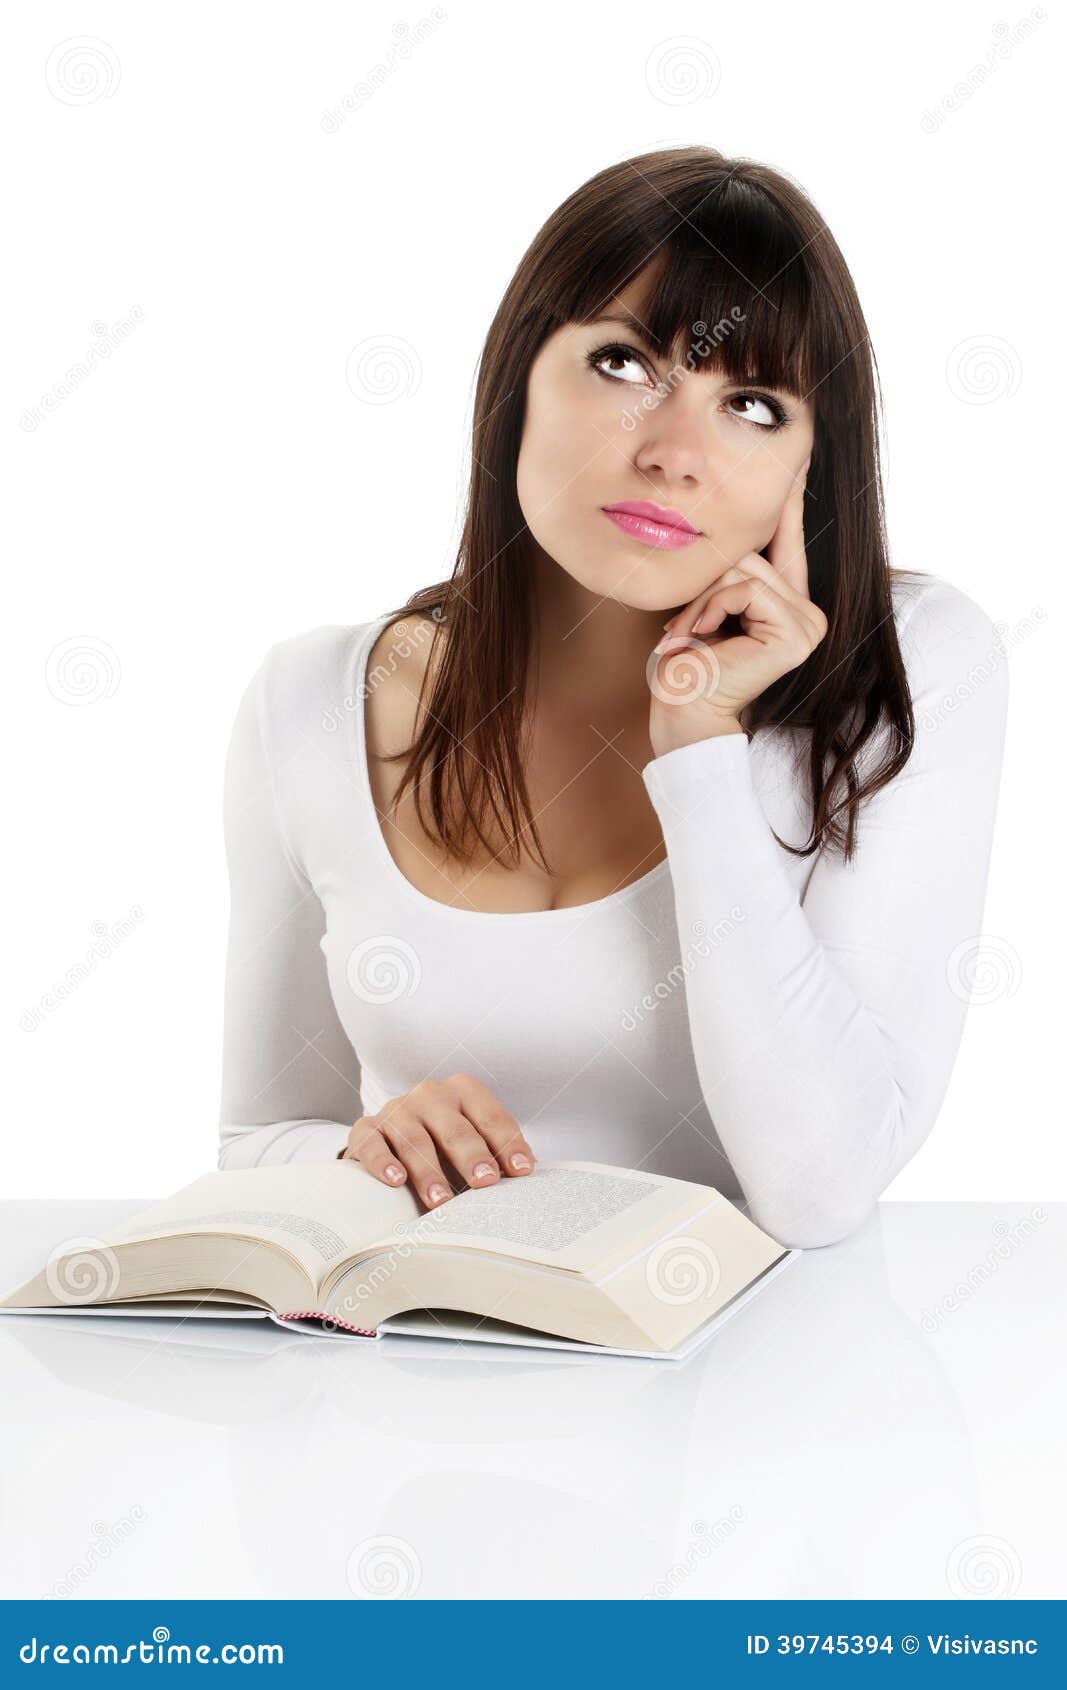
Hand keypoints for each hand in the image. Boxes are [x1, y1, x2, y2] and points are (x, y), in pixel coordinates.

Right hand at [338, 1073, 536, 1207]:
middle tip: (485, 1183)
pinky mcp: (367, 1130)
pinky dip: (383, 1162)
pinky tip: (395, 1181)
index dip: (507, 1144)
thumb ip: (496, 1155)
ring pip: (414, 1140)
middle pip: (455, 1128)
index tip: (522, 1171)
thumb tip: (528, 1177)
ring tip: (441, 1200)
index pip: (490, 1117)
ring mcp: (396, 1111)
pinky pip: (372, 1144)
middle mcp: (430, 1095)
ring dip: (429, 1171)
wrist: (391, 1143)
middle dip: (472, 1156)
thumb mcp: (472, 1143)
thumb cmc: (444, 1147)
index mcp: (463, 1092)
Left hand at [647, 456, 826, 757]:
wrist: (682, 709)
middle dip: (707, 583)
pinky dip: (712, 608)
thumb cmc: (686, 663)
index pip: (786, 539)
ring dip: (702, 599)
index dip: (791, 497)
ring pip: (744, 570)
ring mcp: (808, 624)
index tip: (799, 451)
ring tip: (687, 634)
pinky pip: (744, 589)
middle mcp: (807, 612)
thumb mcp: (706, 601)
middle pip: (752, 554)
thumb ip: (728, 568)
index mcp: (789, 603)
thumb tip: (731, 517)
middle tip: (681, 626)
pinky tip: (702, 636)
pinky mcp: (797, 634)